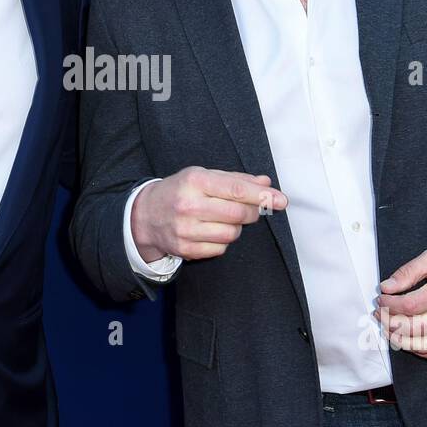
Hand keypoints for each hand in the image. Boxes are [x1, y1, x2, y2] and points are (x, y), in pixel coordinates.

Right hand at [130, 166, 287, 262]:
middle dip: (252, 211)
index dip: (261, 196)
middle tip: (250, 209)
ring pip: (232, 234)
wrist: (145, 215)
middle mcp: (189, 206)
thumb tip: (266, 184)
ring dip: (236, 227)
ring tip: (224, 219)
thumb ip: (236, 180)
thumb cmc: (180, 192)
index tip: (281, 200)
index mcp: (195, 182)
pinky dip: (223, 241)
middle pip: (238, 213)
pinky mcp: (185, 249)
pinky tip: (211, 231)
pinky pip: (220, 248)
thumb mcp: (203, 177)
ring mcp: (186, 230)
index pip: (236, 190)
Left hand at [376, 247, 426, 360]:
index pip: (411, 305)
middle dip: (389, 323)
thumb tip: (387, 287)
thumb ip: (408, 271)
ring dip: (400, 340)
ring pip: (424, 346)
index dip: (390, 305)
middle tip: (379, 314)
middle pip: (414, 328)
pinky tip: (408, 339)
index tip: (381, 299)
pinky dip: (418, 350)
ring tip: (389, 328)